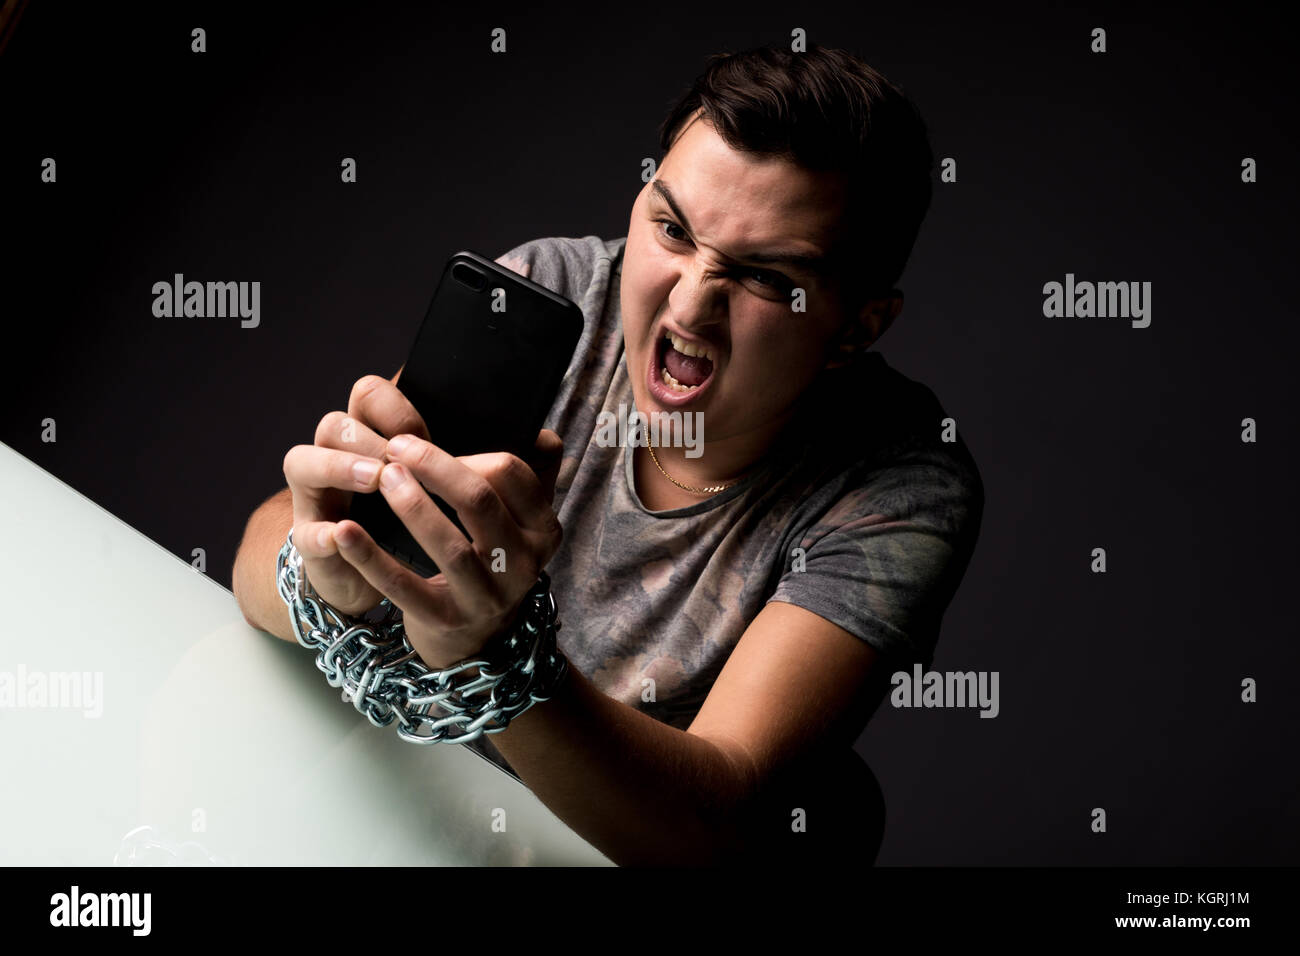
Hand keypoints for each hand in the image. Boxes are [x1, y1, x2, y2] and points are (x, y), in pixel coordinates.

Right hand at [282, 373, 432, 615]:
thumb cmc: (403, 522)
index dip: (396, 409)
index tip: (426, 436)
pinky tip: (340, 535)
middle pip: (334, 424)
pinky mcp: (311, 542)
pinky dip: (323, 533)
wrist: (370, 578)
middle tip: (399, 458)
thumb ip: (441, 463)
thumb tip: (484, 445)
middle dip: (370, 437)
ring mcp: (315, 499)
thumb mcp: (424, 487)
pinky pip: (306, 532)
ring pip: (303, 462)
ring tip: (375, 478)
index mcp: (365, 438)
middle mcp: (333, 459)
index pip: (368, 396)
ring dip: (340, 466)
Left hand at [330, 428, 564, 669]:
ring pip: (449, 547)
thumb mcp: (518, 521)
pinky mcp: (446, 622)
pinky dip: (371, 558)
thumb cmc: (489, 560)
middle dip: (435, 468)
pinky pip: (405, 587)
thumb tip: (529, 426)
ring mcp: (487, 598)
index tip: (425, 438)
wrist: (476, 640)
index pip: (513, 474)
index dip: (469, 450)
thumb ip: (528, 474)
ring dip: (411, 507)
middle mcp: (524, 566)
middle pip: (481, 502)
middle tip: (395, 447)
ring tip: (381, 477)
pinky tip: (344, 531)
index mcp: (543, 531)